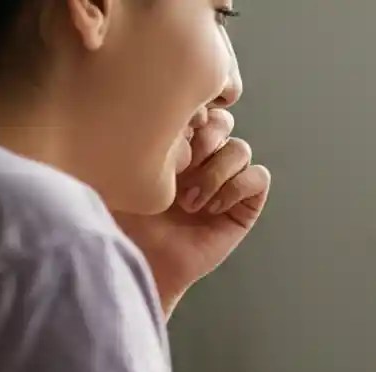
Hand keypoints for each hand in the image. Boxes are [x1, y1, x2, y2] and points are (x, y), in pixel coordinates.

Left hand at [114, 109, 271, 316]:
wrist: (137, 263)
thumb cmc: (121, 219)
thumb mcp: (116, 167)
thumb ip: (133, 132)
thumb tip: (149, 104)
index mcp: (174, 142)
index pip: (196, 105)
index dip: (188, 113)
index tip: (164, 135)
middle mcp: (202, 159)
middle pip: (224, 121)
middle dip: (206, 137)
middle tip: (181, 164)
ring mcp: (224, 181)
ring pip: (241, 149)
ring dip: (217, 170)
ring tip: (190, 201)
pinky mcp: (243, 207)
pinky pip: (258, 178)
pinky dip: (238, 187)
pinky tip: (212, 207)